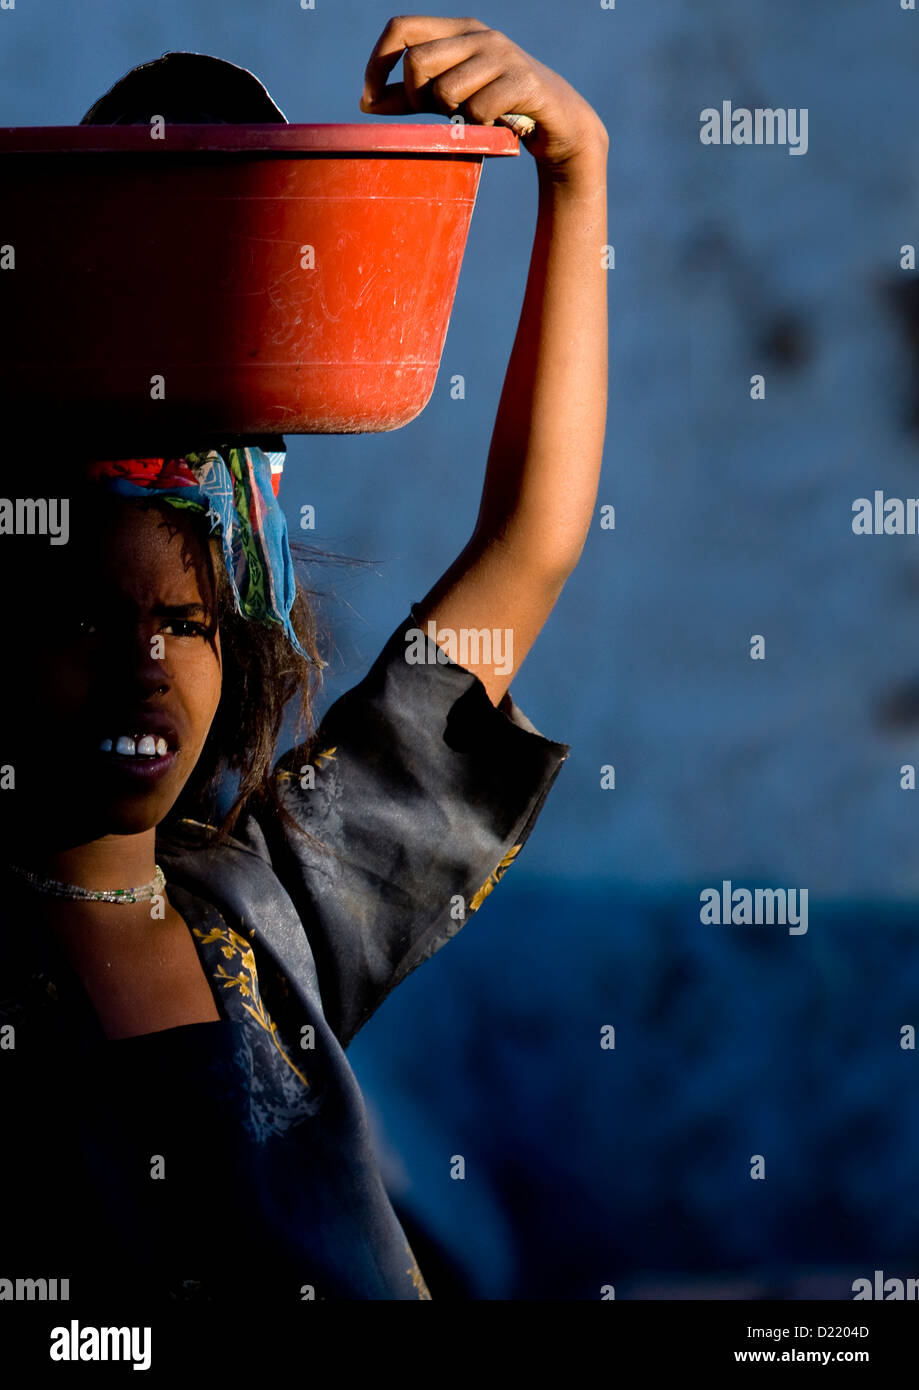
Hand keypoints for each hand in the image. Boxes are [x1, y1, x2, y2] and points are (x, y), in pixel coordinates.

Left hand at [360, 15, 607, 174]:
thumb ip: (412, 97)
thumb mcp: (452, 97)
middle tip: (438, 114)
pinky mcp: (523, 81)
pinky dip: (479, 127)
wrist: (559, 122)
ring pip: (446, 89)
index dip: (377, 63)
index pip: (401, 28)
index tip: (368, 98)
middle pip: (417, 61)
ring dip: (453, 116)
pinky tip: (494, 126)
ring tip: (473, 118)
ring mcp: (503, 55)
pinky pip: (477, 109)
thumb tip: (367, 102)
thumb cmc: (498, 107)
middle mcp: (479, 35)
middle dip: (417, 98)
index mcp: (458, 30)